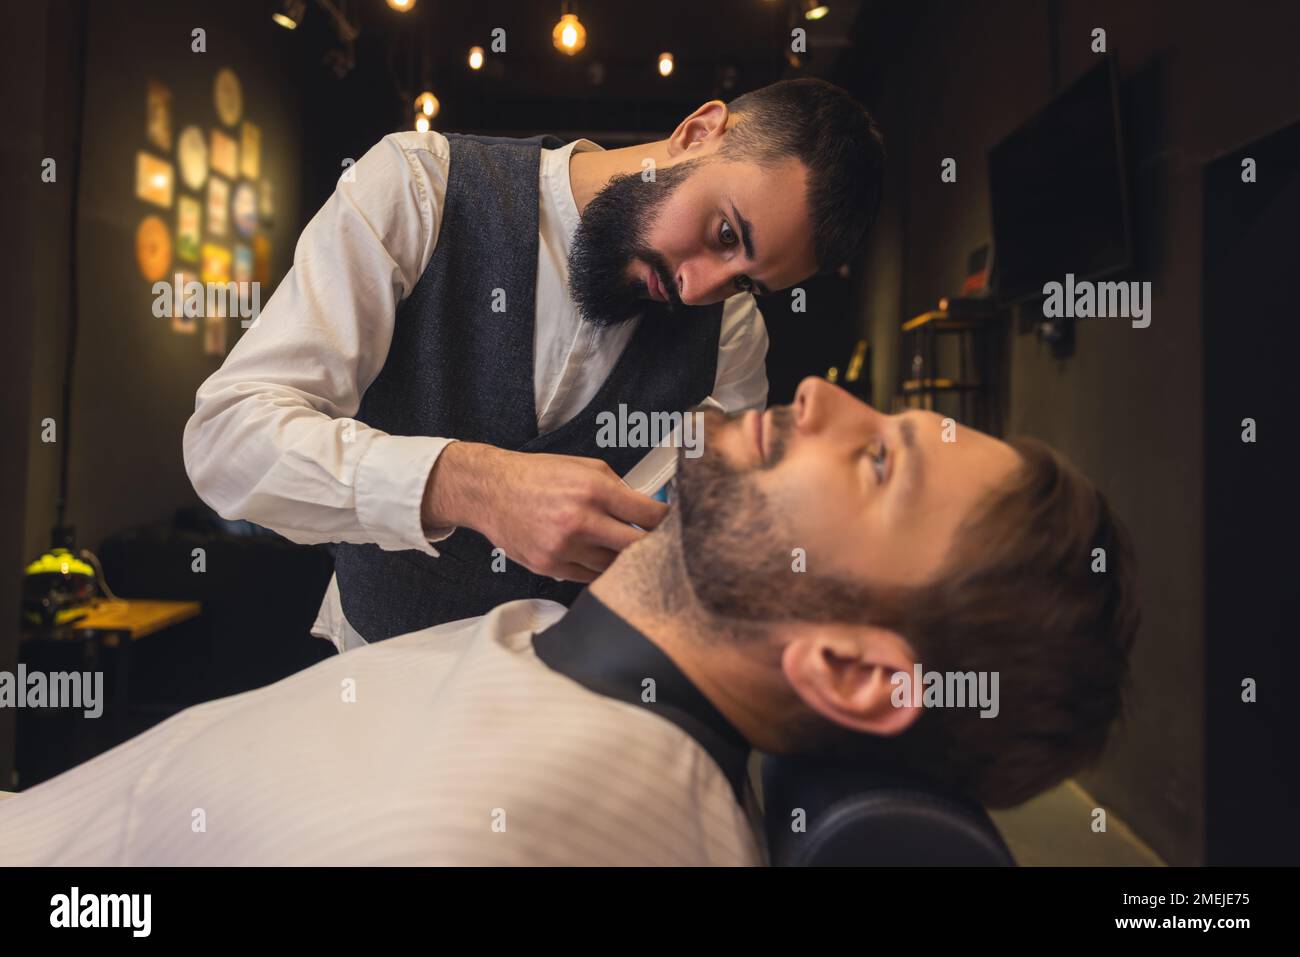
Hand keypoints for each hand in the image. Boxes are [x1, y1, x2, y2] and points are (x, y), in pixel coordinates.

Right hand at [422, 442, 668, 582]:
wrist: (491, 491)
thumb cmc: (540, 475)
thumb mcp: (585, 467)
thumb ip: (620, 489)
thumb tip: (650, 510)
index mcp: (593, 490)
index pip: (649, 516)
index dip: (666, 522)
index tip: (671, 525)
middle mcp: (579, 521)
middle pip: (637, 548)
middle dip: (652, 546)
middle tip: (660, 545)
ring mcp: (563, 548)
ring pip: (614, 567)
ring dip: (623, 559)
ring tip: (626, 550)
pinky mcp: (549, 567)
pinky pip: (589, 577)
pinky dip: (600, 569)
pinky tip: (601, 557)